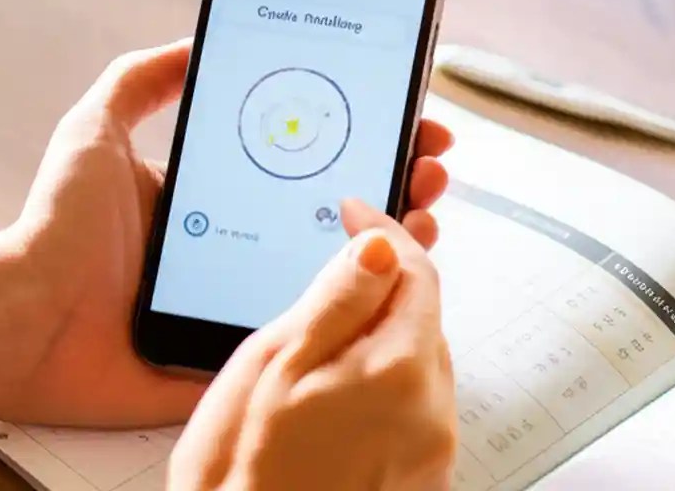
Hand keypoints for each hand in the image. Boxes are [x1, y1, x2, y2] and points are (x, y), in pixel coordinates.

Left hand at [0, 39, 453, 425]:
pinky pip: (321, 330)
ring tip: (428, 205)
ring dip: (400, 237)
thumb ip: (143, 78)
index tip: (403, 114)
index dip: (361, 138)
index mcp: (221, 198)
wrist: (23, 320)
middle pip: (342, 210)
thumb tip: (195, 35)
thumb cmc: (54, 229)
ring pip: (346, 270)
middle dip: (399, 179)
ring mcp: (251, 296)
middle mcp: (245, 243)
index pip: (309, 162)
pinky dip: (369, 306)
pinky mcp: (249, 349)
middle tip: (431, 159)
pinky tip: (399, 273)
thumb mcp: (97, 129)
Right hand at [168, 200, 456, 490]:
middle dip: (385, 284)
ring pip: (419, 360)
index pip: (415, 270)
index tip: (356, 211)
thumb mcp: (275, 364)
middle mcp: (432, 409)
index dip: (384, 232)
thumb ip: (336, 299)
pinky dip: (384, 382)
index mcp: (398, 368)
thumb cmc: (242, 471)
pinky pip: (413, 405)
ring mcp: (431, 449)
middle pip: (424, 315)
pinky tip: (336, 393)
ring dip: (384, 334)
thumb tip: (378, 243)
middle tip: (334, 267)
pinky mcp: (421, 477)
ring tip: (324, 340)